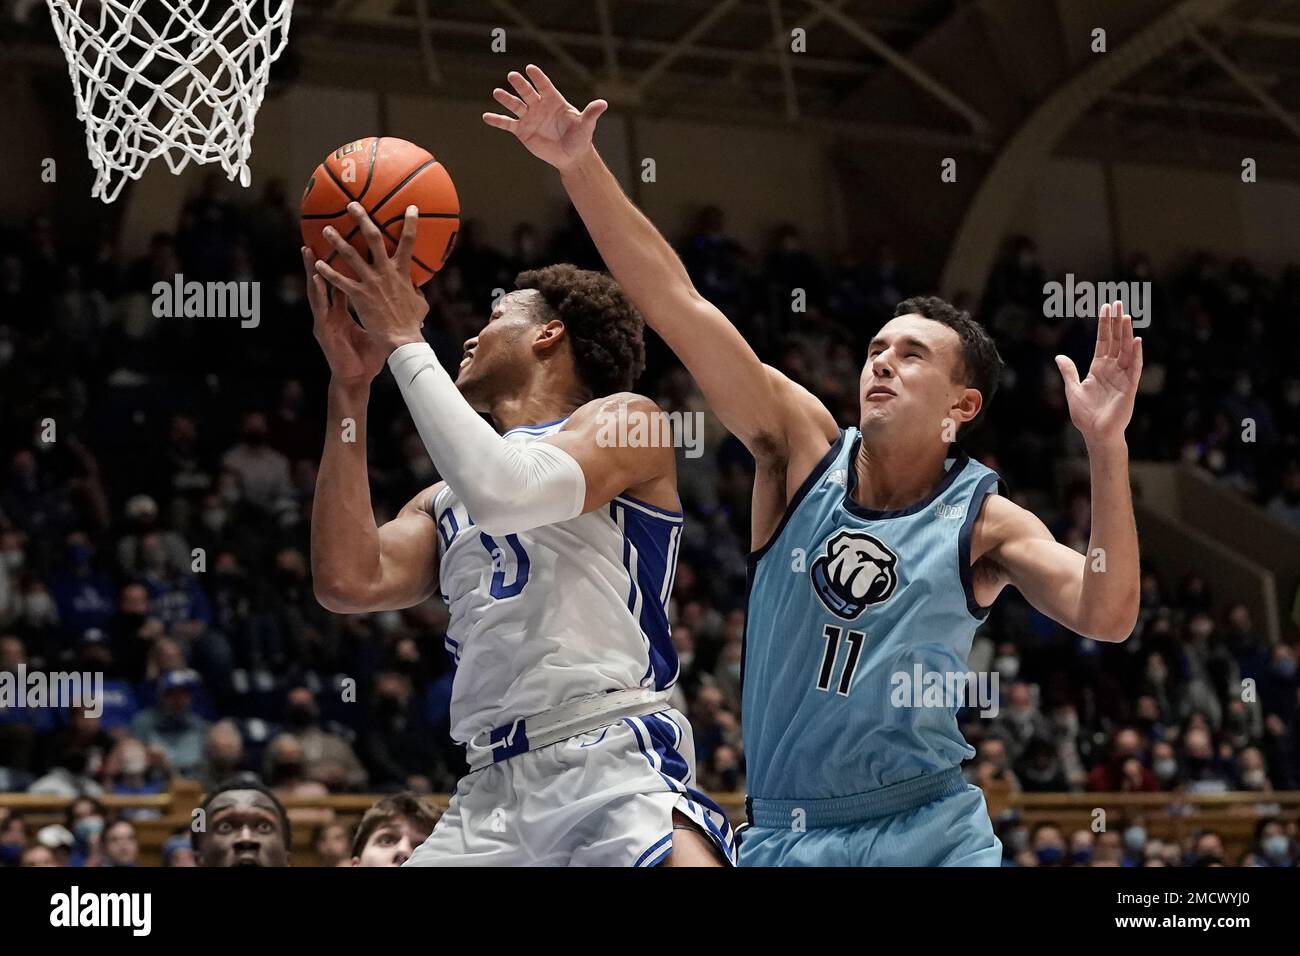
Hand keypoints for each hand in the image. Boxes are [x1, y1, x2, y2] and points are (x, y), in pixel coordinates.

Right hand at [304, 244, 388, 384]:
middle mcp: (335, 310)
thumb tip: (403, 297)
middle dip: (325, 258)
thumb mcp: (378, 328)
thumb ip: (384, 311)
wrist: (357, 378)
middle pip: (330, 278)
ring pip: (319, 289)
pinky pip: (321, 307)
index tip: (346, 242)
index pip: (346, 280)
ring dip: (313, 269)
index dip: (343, 264)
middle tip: (324, 235)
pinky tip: (314, 277)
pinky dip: (318, 292)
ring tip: (308, 251)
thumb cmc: (369, 356)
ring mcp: (328, 319)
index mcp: (348, 309)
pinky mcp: (324, 329)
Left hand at [312, 203, 429, 355]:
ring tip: (326, 230)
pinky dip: (328, 273)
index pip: (409, 242)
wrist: (402, 340)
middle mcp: (385, 272)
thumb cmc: (412, 323)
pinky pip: (340, 281)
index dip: (411, 223)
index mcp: (402, 272)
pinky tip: (317, 265)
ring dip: (337, 241)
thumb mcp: (420, 302)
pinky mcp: (359, 296)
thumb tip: (417, 285)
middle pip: (374, 239)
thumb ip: (416, 290)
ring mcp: (371, 282)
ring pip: (351, 256)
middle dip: (363, 219)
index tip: (411, 207)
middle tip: (352, 205)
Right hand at [482, 64, 606, 171]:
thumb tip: (603, 103)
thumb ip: (591, 113)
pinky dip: (497, 120)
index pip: (545, 86)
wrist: (571, 156)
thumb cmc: (579, 138)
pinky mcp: (522, 131)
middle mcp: (540, 106)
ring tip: (497, 92)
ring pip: (515, 105)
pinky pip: (508, 124)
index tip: (530, 69)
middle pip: (528, 92)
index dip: (538, 78)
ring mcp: (530, 117)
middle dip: (520, 85)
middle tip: (512, 76)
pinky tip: (486, 116)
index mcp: (554, 101)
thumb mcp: (586, 125)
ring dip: (506, 99)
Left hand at [1055, 301, 1142, 447]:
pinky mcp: (1129, 387)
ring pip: (1126, 350)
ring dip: (1126, 333)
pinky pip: (1135, 368)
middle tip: (1117, 302)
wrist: (1096, 433)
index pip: (1103, 342)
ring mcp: (1122, 377)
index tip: (1105, 308)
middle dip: (1116, 322)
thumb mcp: (1073, 389)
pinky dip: (1136, 354)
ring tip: (1126, 315)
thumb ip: (1069, 372)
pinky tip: (1137, 340)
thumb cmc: (1085, 415)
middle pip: (1115, 341)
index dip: (1104, 325)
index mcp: (1098, 368)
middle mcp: (1112, 369)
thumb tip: (1060, 356)